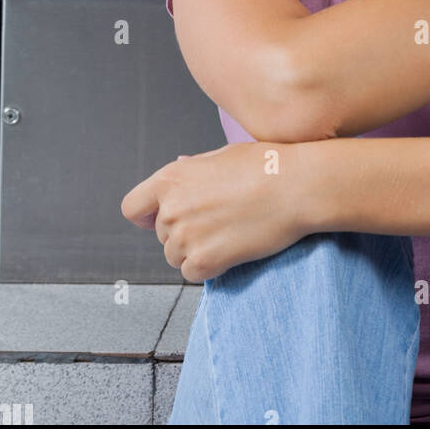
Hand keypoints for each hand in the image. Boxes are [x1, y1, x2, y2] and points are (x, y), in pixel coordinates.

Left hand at [120, 141, 314, 282]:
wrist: (296, 187)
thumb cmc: (267, 165)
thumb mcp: (223, 154)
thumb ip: (193, 168)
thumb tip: (180, 169)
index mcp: (172, 178)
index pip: (133, 208)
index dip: (147, 215)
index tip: (160, 218)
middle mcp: (172, 208)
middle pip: (162, 234)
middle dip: (184, 231)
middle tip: (218, 220)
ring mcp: (186, 236)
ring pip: (175, 256)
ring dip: (196, 251)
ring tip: (227, 233)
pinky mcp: (205, 261)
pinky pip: (192, 274)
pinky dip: (209, 268)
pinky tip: (231, 249)